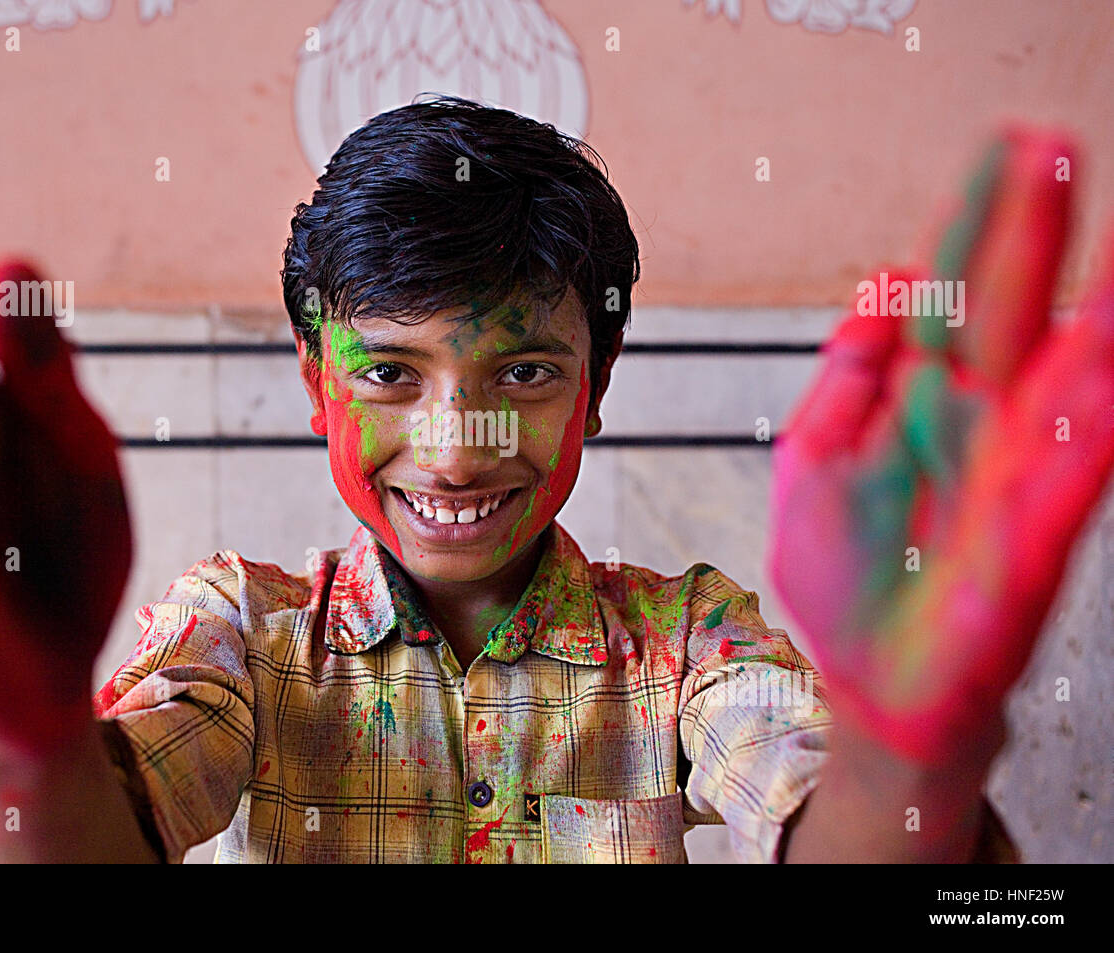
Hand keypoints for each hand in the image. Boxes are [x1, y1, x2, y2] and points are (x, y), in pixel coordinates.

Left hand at [768, 127, 1113, 764]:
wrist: (868, 681)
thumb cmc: (844, 577)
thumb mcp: (815, 457)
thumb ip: (848, 372)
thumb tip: (882, 279)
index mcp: (918, 402)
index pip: (946, 298)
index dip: (968, 227)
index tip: (996, 155)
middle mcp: (974, 425)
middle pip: (1003, 316)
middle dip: (1027, 235)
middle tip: (1050, 149)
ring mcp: (1007, 478)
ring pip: (1055, 379)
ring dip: (1087, 308)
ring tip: (1111, 244)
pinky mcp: (1029, 543)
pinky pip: (1067, 472)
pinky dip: (1091, 416)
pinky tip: (1108, 350)